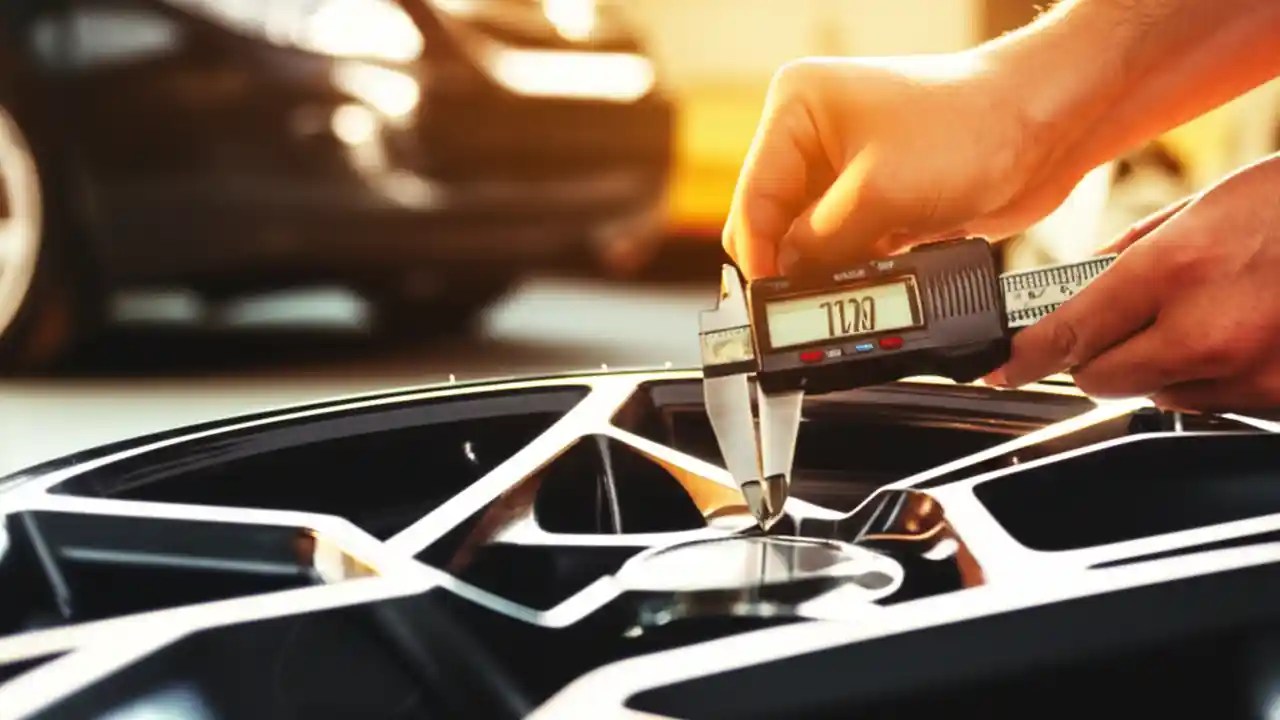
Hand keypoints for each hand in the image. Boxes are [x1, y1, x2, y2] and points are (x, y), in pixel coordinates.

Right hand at [721, 54, 1084, 279]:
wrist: (1049, 127)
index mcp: (797, 108)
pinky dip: (857, 274)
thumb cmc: (974, 125)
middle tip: (809, 308)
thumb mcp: (878, 194)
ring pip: (811, 244)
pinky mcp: (878, 202)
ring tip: (854, 293)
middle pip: (775, 224)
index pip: (752, 198)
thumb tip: (784, 284)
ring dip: (829, 273)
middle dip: (793, 267)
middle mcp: (814, 136)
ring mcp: (846, 171)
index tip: (770, 305)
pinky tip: (877, 282)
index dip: (759, 257)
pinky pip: (847, 251)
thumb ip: (820, 245)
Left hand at [986, 153, 1279, 412]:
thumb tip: (1091, 276)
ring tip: (1209, 317)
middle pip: (1100, 378)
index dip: (1022, 354)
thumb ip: (1141, 247)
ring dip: (1161, 367)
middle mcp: (1206, 331)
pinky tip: (1246, 336)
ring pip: (1159, 394)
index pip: (1066, 331)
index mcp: (1175, 270)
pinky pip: (1216, 404)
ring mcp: (1249, 374)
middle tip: (1120, 326)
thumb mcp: (1214, 202)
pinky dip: (1215, 378)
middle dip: (1096, 356)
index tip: (1000, 368)